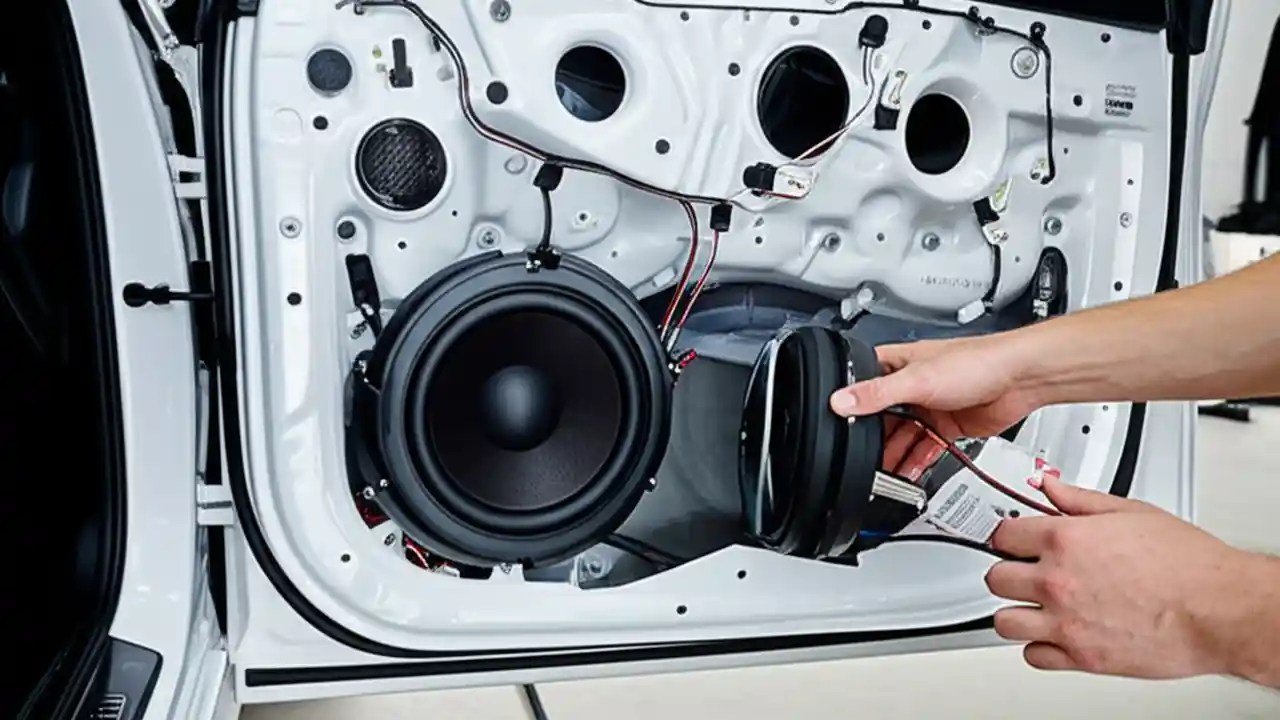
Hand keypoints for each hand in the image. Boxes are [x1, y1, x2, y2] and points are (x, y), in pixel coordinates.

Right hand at [829, 336, 1040, 479]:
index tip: (841, 425)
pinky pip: (926, 447)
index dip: (851, 404)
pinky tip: (909, 473)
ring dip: (895, 454)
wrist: (1023, 379)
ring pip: (904, 435)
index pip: (862, 383)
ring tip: (882, 474)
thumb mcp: (918, 379)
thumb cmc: (978, 362)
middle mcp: (912, 385)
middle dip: (873, 438)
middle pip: (882, 417)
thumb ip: (877, 393)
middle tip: (861, 457)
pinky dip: (917, 461)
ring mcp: (930, 406)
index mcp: (899, 364)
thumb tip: (840, 401)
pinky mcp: (949, 425)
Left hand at [986, 474, 1257, 680]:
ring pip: (1005, 621)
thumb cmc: (1187, 563)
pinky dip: (1040, 647)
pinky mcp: (1081, 657)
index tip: (1013, 540)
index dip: (1008, 535)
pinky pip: (1033, 655)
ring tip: (1032, 605)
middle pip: (996, 578)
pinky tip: (1054, 634)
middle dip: (1007, 572)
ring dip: (1015, 612)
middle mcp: (1057, 581)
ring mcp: (1066, 621)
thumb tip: (1050, 487)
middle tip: (1024, 572)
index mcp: (1065, 540)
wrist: (1219, 609)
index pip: (1003, 535)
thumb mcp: (1130, 512)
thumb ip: (1080, 500)